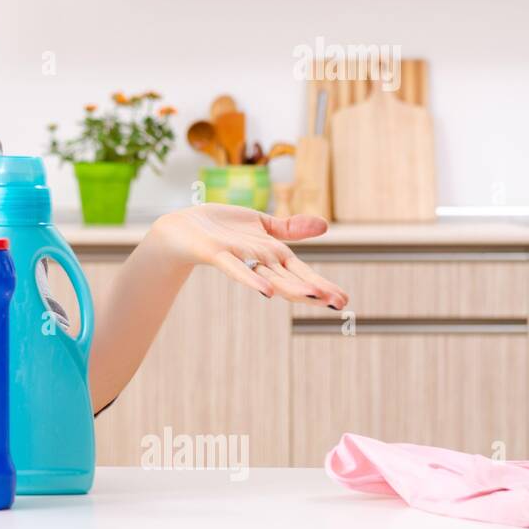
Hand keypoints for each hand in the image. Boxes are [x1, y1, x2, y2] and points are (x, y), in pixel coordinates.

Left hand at [150, 203, 348, 308]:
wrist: (184, 226)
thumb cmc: (222, 227)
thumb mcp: (262, 224)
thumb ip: (290, 229)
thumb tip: (325, 226)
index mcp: (272, 255)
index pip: (302, 272)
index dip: (322, 284)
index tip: (344, 300)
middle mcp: (258, 261)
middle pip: (291, 279)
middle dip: (315, 291)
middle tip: (340, 304)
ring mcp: (240, 259)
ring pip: (269, 277)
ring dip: (290, 287)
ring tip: (314, 297)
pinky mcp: (218, 254)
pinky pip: (236, 269)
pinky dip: (251, 279)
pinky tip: (266, 291)